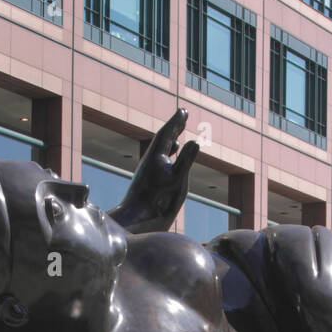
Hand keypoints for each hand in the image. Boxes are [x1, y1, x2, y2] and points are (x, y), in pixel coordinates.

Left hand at [109, 109, 199, 233]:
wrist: (136, 220)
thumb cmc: (157, 201)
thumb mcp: (176, 180)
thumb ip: (186, 160)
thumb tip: (195, 141)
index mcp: (156, 156)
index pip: (167, 133)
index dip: (176, 122)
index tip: (183, 111)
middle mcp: (151, 161)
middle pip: (163, 140)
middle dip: (174, 128)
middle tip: (182, 116)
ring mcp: (149, 172)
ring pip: (160, 153)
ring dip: (171, 143)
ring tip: (178, 136)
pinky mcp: (149, 183)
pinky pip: (159, 165)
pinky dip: (168, 159)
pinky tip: (170, 162)